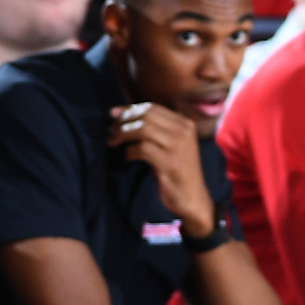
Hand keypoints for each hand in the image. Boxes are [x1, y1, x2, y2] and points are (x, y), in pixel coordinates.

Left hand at [108, 104, 214, 232]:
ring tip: (113, 141)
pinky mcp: (170, 162)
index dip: (130, 109)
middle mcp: (184, 130)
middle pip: (146, 115)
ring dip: (123, 134)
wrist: (193, 197)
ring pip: (143, 129)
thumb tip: (126, 115)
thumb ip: (157, 130)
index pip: (153, 107)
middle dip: (124, 120)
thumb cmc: (178, 171)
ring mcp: (178, 146)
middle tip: (111, 130)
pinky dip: (130, 152)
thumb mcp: (171, 145)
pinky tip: (128, 157)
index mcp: (185, 123)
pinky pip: (143, 149)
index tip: (113, 114)